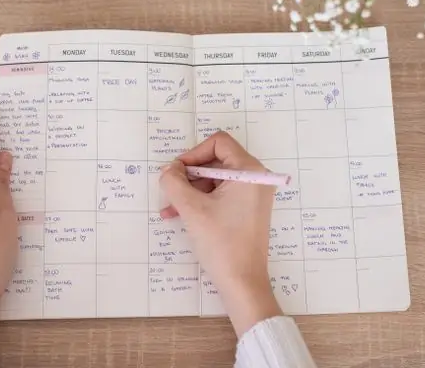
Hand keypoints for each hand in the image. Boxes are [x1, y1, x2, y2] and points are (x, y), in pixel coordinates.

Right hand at [159, 131, 281, 335]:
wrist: (242, 282)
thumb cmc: (222, 243)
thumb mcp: (192, 209)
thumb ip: (175, 182)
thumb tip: (168, 170)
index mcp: (249, 171)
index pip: (218, 142)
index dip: (193, 153)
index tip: (177, 172)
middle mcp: (256, 178)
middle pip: (216, 160)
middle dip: (190, 174)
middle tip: (170, 190)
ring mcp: (253, 194)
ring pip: (215, 179)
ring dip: (191, 190)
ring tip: (170, 208)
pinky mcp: (248, 209)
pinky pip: (221, 195)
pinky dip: (201, 201)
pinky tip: (178, 214)